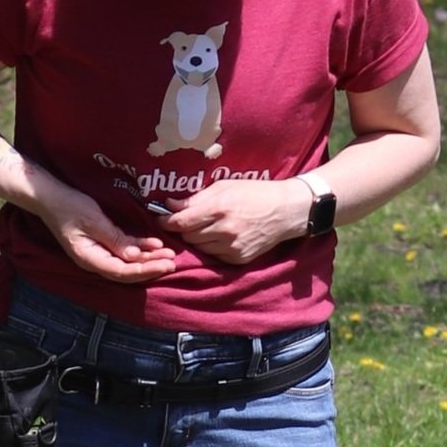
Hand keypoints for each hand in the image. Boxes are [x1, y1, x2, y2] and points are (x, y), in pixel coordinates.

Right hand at [41, 189, 178, 282]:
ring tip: (168, 254)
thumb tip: (135, 256)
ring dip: (147, 260)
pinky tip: (154, 246)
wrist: (50, 197)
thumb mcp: (93, 220)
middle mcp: (93, 261)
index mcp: (88, 259)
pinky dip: (139, 251)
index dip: (145, 270)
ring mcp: (97, 254)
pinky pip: (123, 254)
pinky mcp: (101, 245)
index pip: (122, 272)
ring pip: (126, 264)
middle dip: (151, 267)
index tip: (166, 264)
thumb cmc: (69, 206)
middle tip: (173, 260)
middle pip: (126, 272)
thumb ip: (114, 239)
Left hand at [163, 179, 307, 264]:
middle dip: (181, 229)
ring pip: (198, 247)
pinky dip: (210, 247)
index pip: (181, 221)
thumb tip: (169, 205)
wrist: (286, 212)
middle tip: (183, 221)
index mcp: (219, 209)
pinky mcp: (238, 259)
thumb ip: (196, 198)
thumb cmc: (254, 193)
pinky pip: (213, 255)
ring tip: (202, 228)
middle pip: (187, 236)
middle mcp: (224, 231)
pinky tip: (217, 237)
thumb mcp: (225, 187)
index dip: (166, 221)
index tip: (160, 218)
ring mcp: (232, 247)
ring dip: (195, 239)